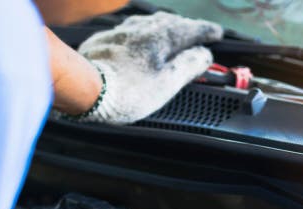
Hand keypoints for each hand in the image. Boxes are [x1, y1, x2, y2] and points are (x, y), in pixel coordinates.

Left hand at [77, 12, 223, 123]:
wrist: (85, 88)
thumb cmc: (128, 90)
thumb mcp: (168, 83)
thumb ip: (189, 66)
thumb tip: (204, 55)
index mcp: (163, 36)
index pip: (193, 29)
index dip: (208, 32)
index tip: (217, 35)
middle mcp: (142, 27)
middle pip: (171, 23)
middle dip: (186, 29)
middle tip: (196, 38)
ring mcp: (122, 31)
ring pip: (148, 24)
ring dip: (162, 30)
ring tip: (169, 39)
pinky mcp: (104, 39)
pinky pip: (129, 32)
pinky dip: (141, 36)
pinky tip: (138, 44)